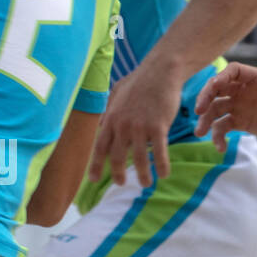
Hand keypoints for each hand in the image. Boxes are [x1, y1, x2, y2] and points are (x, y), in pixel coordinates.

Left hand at [89, 63, 184, 187]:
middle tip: (120, 184)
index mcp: (111, 118)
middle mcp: (122, 125)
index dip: (96, 164)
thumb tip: (101, 124)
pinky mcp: (158, 126)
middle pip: (117, 156)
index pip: (100, 146)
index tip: (92, 179)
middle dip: (118, 173)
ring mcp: (139, 126)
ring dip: (142, 174)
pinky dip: (161, 165)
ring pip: (139, 158)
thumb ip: (108, 110)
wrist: (160, 72)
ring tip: (145, 184)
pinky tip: (164, 175)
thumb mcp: (117, 94)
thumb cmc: (139, 82)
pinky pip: (159, 152)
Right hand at [195, 62, 256, 149]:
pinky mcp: (239, 122)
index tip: (214, 85)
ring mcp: (238, 106)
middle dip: (205, 98)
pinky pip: (223, 128)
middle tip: (198, 111)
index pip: (233, 72)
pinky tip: (220, 148)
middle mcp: (241, 90)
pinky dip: (218, 137)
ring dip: (205, 120)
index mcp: (253, 79)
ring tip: (199, 133)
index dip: (222, 76)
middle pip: (216, 89)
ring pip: (215, 110)